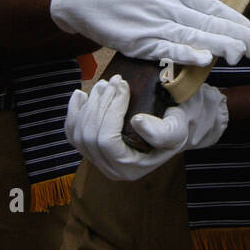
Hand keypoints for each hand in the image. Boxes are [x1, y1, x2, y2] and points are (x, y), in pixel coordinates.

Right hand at [49, 0, 249, 66]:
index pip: (214, 6)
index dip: (237, 20)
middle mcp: (168, 4)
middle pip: (209, 22)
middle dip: (236, 35)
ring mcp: (153, 23)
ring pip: (192, 36)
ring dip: (218, 46)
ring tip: (240, 54)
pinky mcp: (137, 41)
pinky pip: (166, 49)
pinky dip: (184, 54)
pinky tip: (203, 59)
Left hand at [64, 74, 228, 180]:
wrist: (170, 127)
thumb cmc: (174, 128)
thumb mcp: (177, 130)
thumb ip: (162, 132)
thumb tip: (136, 122)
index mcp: (128, 168)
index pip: (106, 141)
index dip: (110, 111)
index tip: (123, 85)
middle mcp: (109, 169)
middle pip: (89, 135)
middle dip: (100, 103)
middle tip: (115, 80)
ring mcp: (96, 160)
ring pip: (79, 132)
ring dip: (89, 104)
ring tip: (105, 83)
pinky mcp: (89, 148)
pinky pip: (72, 132)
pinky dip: (73, 112)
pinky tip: (80, 94)